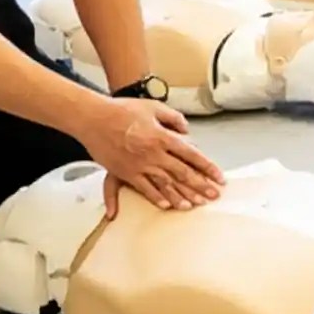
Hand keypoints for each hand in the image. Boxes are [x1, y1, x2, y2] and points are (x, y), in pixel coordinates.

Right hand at [78, 98, 224, 216]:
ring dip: (181, 196)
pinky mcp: (126, 172)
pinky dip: (156, 197)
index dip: (207, 167)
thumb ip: (173, 118)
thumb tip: (186, 130)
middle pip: (182, 173)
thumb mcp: (153, 107)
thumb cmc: (123, 110)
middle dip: (200, 186)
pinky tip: (167, 205)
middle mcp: (154, 154)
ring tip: (194, 205)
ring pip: (165, 184)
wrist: (95, 118)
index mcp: (163, 137)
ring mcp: (140, 165)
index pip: (192, 155)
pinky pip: (144, 188)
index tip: (218, 177)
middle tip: (212, 196)